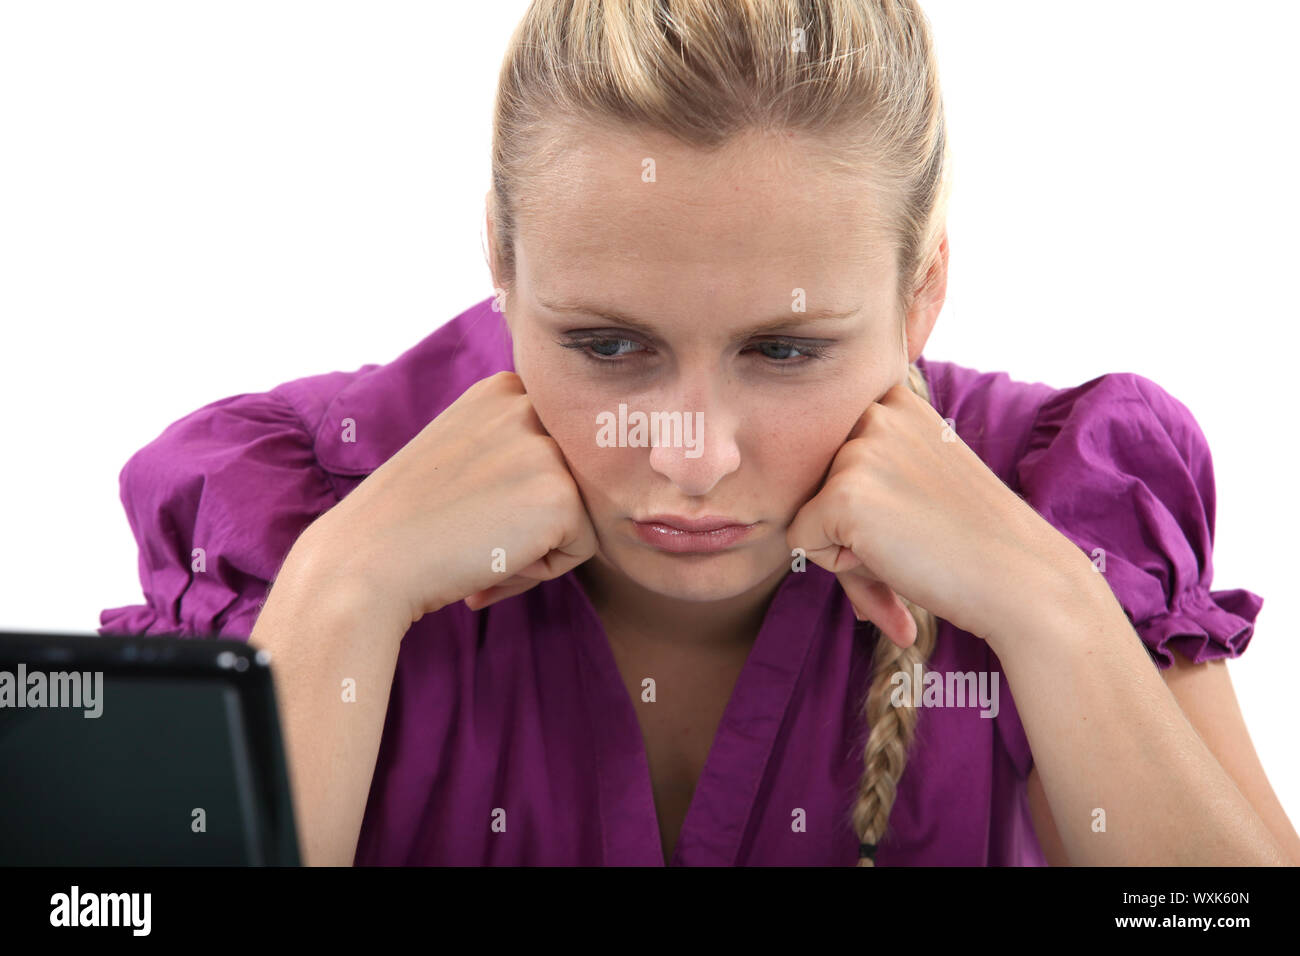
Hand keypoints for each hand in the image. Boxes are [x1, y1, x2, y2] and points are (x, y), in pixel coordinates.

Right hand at [299, 371, 598, 625]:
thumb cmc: (407, 522)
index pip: (554, 452)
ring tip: (480, 546)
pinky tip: (490, 560)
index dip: (516, 495)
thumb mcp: (460, 453)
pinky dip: (541, 571)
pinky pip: (581, 548)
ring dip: (537, 545)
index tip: (468, 507)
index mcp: (504, 389)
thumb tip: (569, 477)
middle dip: (532, 520)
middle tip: (473, 534)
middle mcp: (530, 405)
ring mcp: (547, 447)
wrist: (365, 559)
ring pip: (579, 515)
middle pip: (572, 483)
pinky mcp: (561, 495)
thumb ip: (511, 448)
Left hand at [786, 382, 1086, 647]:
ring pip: (806, 513)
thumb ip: (867, 460)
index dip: (862, 498)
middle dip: (848, 523)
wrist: (1022, 578)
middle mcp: (872, 411)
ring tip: (911, 545)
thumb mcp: (918, 472)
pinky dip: (842, 566)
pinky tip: (898, 559)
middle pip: (813, 482)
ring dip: (848, 545)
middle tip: (915, 535)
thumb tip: (788, 443)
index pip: (828, 454)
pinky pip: (802, 544)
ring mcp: (857, 450)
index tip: (916, 507)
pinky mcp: (843, 496)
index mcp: (892, 398)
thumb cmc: (969, 537)